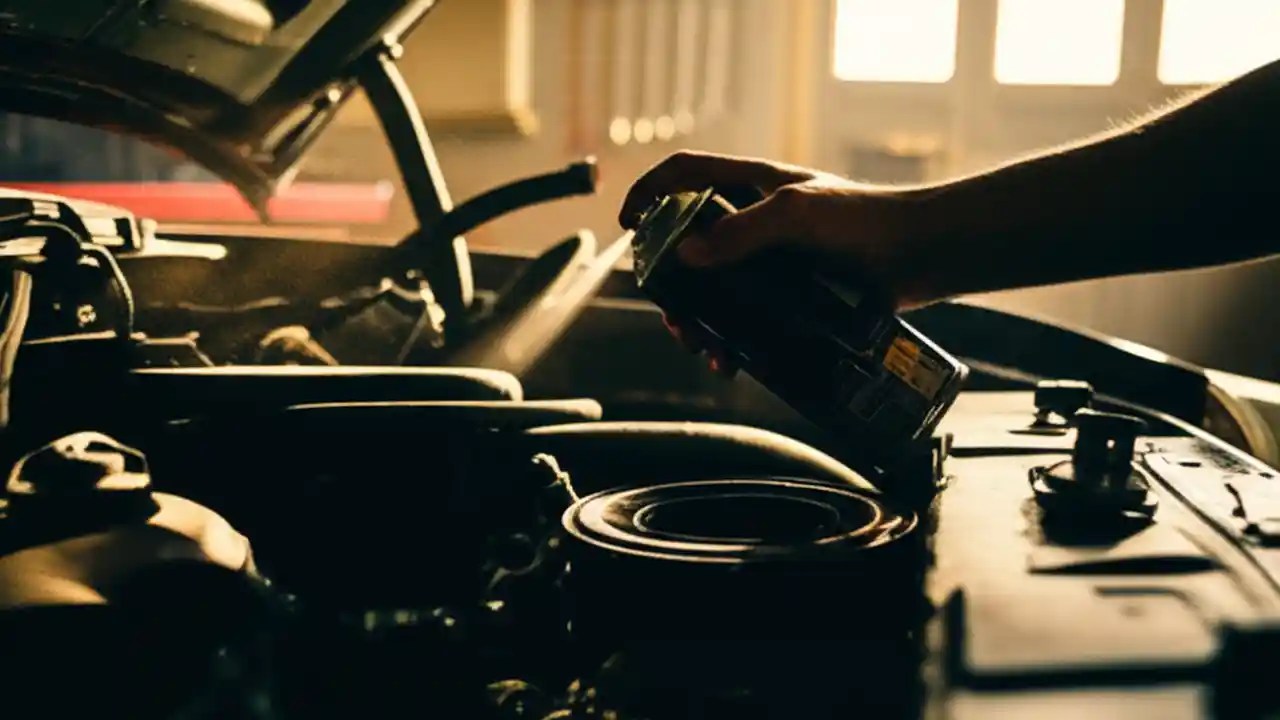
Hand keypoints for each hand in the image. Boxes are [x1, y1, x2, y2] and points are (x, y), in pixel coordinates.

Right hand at [621, 151, 931, 373]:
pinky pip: (749, 319)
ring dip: (700, 321)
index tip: (627, 226)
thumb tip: (686, 254)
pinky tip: (733, 362)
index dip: (649, 193)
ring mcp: (775, 260)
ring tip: (703, 347)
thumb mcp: (796, 215)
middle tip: (672, 315)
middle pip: (691, 246)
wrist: (921, 255)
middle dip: (672, 284)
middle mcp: (758, 221)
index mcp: (753, 186)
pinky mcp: (794, 295)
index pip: (685, 174)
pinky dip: (734, 341)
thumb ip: (741, 231)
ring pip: (716, 292)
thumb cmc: (865, 221)